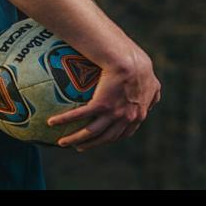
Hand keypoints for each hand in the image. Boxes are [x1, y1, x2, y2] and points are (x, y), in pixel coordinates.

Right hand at [46, 52, 160, 151]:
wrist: (129, 58)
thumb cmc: (139, 64)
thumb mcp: (151, 80)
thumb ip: (153, 92)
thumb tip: (154, 95)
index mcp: (138, 114)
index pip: (124, 133)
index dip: (112, 138)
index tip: (102, 139)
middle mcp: (126, 118)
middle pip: (106, 138)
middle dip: (92, 144)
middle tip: (79, 147)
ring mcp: (114, 113)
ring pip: (92, 133)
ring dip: (76, 140)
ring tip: (63, 143)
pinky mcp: (101, 105)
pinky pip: (79, 116)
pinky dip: (64, 121)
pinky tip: (51, 123)